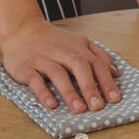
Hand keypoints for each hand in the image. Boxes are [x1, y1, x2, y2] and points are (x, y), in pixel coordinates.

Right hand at [0, 18, 121, 113]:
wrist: (23, 30)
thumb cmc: (55, 41)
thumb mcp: (80, 43)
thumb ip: (98, 56)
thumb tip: (116, 73)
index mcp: (79, 48)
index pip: (97, 64)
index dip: (107, 81)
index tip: (115, 99)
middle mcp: (63, 52)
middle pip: (80, 67)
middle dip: (90, 87)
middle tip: (98, 107)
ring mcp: (44, 59)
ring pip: (58, 74)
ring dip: (69, 92)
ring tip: (79, 109)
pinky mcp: (26, 67)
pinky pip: (35, 80)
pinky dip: (43, 92)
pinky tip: (51, 105)